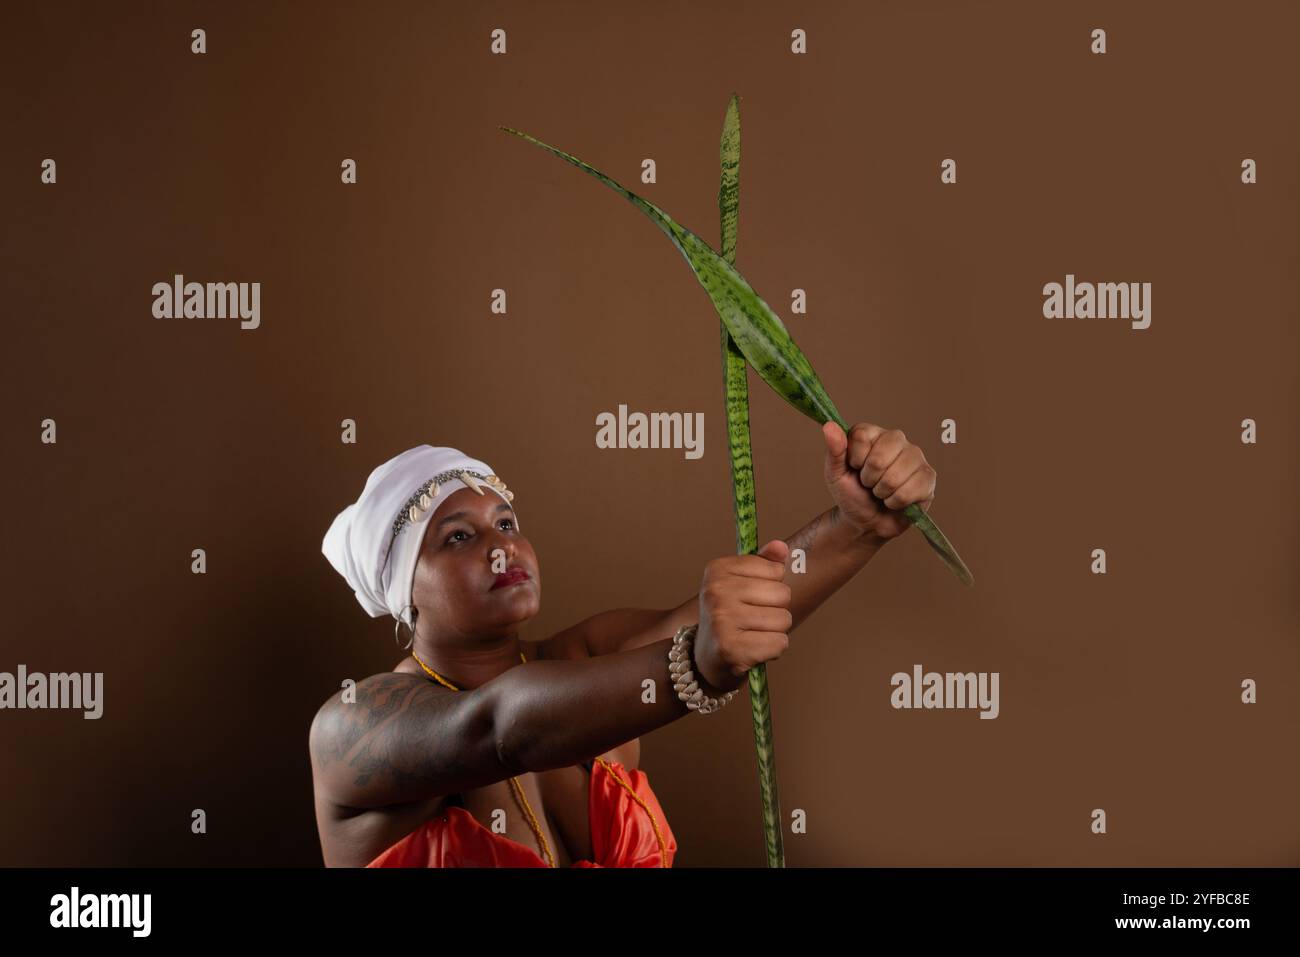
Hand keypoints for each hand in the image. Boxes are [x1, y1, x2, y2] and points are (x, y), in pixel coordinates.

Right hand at [692, 539, 791, 694]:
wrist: (705, 657)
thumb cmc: (728, 615)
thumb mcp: (740, 583)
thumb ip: (763, 563)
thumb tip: (782, 547)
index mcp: (717, 569)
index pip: (775, 570)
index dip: (771, 586)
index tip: (750, 597)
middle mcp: (716, 592)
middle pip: (783, 594)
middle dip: (776, 609)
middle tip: (752, 619)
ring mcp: (722, 621)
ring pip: (783, 620)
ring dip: (775, 631)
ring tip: (752, 634)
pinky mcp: (732, 649)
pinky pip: (779, 643)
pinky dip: (773, 650)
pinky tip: (753, 649)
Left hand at [822, 421, 935, 543]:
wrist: (866, 522)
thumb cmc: (851, 494)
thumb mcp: (835, 474)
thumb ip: (834, 450)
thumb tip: (830, 426)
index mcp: (872, 433)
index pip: (862, 436)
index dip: (855, 460)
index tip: (855, 468)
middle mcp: (896, 439)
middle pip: (879, 459)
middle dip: (869, 480)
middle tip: (869, 484)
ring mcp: (915, 456)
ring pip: (895, 477)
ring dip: (882, 493)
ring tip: (881, 492)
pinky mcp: (928, 476)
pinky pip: (910, 491)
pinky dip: (896, 502)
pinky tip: (895, 500)